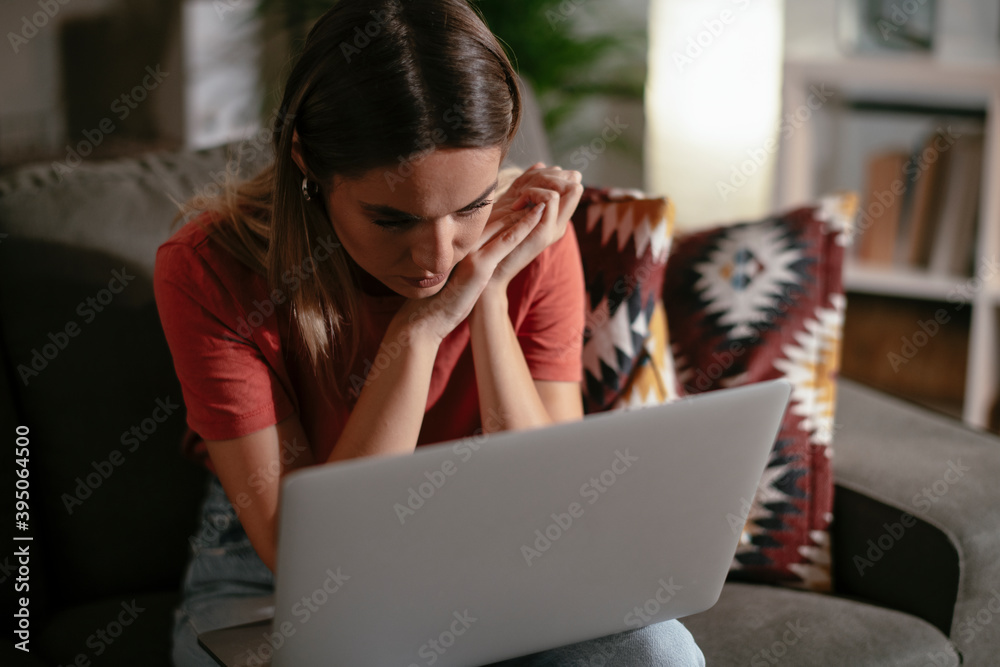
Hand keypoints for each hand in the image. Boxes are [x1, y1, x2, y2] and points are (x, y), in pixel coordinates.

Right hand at [395, 202, 548, 343]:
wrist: (424, 319)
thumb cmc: (440, 300)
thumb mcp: (456, 273)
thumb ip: (465, 258)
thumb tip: (475, 254)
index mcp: (461, 240)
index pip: (491, 215)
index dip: (512, 201)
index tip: (529, 190)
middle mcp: (466, 240)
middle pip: (500, 213)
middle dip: (523, 199)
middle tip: (544, 184)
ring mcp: (471, 251)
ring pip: (505, 222)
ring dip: (528, 206)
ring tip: (547, 192)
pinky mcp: (478, 265)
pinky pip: (506, 241)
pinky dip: (524, 226)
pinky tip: (538, 214)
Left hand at [484, 163, 582, 292]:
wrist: (486, 271)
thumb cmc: (493, 239)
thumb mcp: (512, 205)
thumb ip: (527, 188)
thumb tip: (541, 165)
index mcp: (554, 218)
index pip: (572, 183)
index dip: (553, 173)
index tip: (527, 183)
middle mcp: (559, 223)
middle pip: (575, 183)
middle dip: (550, 175)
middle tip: (524, 188)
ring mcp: (555, 228)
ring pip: (569, 187)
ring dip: (542, 183)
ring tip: (519, 197)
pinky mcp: (545, 234)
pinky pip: (551, 199)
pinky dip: (534, 193)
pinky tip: (515, 205)